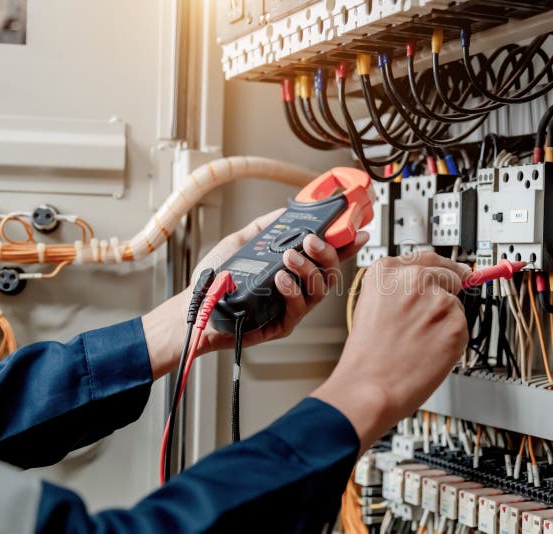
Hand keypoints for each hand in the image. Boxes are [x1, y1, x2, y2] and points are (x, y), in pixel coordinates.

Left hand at [143, 208, 367, 377]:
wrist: (195, 305)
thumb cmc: (215, 280)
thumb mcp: (241, 243)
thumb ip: (264, 228)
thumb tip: (284, 212)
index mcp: (292, 271)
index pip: (326, 256)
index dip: (345, 245)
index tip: (358, 231)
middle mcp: (297, 290)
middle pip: (330, 273)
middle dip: (327, 253)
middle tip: (312, 239)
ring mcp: (291, 309)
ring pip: (318, 290)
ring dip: (308, 269)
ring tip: (289, 256)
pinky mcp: (281, 325)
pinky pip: (298, 309)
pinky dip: (292, 291)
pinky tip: (280, 279)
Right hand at [312, 252, 469, 450]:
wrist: (370, 386)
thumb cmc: (367, 356)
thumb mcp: (371, 306)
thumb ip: (397, 289)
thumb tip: (426, 285)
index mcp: (387, 272)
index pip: (426, 257)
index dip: (442, 266)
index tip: (454, 269)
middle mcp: (414, 279)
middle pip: (448, 274)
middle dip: (447, 291)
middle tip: (435, 315)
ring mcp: (437, 300)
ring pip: (455, 304)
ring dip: (445, 320)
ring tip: (420, 343)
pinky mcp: (456, 324)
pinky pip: (462, 327)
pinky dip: (451, 339)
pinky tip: (429, 351)